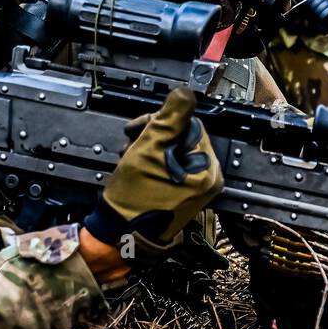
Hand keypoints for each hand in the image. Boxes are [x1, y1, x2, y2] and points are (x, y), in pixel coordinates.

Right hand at [85, 87, 222, 261]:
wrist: (118, 236)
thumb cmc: (132, 200)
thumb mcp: (148, 149)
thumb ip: (170, 119)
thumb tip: (186, 93)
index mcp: (208, 169)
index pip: (190, 126)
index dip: (161, 124)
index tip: (138, 129)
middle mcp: (209, 180)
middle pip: (183, 138)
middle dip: (154, 138)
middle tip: (132, 145)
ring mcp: (198, 189)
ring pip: (175, 152)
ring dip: (151, 149)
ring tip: (131, 159)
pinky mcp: (185, 195)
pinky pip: (174, 168)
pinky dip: (154, 164)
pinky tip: (137, 169)